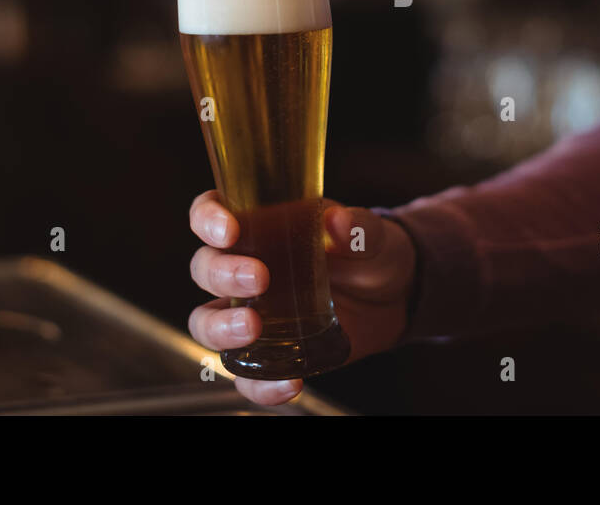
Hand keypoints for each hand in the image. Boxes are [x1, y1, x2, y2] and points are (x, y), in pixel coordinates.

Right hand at [186, 189, 416, 405]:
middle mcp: (243, 267)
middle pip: (204, 269)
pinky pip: (246, 375)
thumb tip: (338, 222)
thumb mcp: (371, 235)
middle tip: (258, 278)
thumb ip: (357, 227)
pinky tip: (289, 383)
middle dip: (222, 274)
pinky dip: (258, 384)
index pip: (210, 214)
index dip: (207, 218)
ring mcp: (251, 312)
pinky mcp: (268, 352)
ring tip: (252, 328)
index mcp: (259, 227)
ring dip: (219, 327)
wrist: (394, 296)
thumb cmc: (369, 253)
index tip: (229, 229)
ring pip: (206, 322)